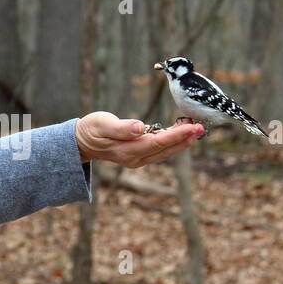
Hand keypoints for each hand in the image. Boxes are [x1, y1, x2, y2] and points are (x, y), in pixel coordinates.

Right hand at [75, 111, 203, 166]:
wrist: (81, 142)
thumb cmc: (91, 129)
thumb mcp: (102, 124)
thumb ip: (121, 127)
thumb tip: (140, 127)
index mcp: (128, 150)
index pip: (158, 143)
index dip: (176, 136)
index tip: (192, 127)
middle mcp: (135, 158)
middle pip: (165, 150)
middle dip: (184, 139)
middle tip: (200, 127)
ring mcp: (137, 159)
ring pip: (165, 152)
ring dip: (181, 141)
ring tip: (194, 129)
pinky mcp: (138, 156)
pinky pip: (159, 150)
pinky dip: (172, 142)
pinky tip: (179, 132)